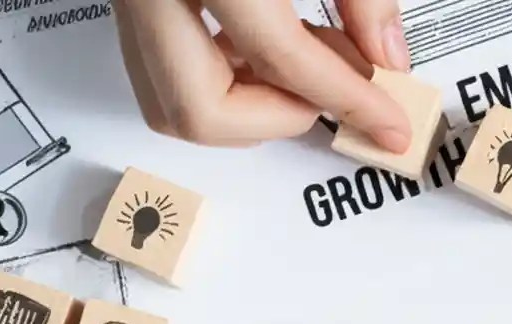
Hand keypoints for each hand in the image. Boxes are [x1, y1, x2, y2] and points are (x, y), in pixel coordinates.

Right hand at [112, 0, 411, 148]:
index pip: (280, 56)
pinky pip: (162, 70)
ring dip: (248, 106)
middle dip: (278, 119)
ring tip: (304, 61)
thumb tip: (386, 59)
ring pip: (170, 104)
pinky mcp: (124, 0)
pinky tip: (265, 46)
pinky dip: (221, 79)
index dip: (347, 100)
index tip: (387, 123)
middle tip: (329, 91)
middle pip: (200, 111)